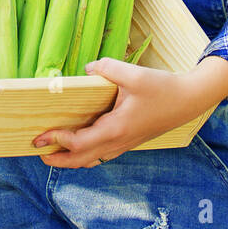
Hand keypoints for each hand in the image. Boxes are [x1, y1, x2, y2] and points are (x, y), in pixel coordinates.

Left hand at [31, 56, 218, 167]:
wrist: (189, 100)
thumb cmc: (163, 88)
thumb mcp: (133, 74)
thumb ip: (106, 68)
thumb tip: (87, 69)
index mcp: (116, 129)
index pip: (79, 143)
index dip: (57, 140)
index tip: (40, 135)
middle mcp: (118, 142)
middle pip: (81, 160)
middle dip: (58, 160)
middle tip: (38, 152)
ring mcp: (125, 144)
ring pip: (92, 160)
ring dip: (71, 159)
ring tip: (54, 152)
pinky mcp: (130, 141)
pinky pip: (102, 154)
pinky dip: (86, 154)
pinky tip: (80, 144)